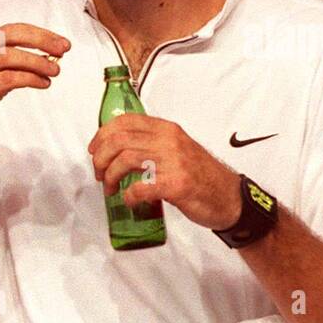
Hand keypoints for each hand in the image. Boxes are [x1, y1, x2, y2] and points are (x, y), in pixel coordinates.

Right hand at [0, 23, 70, 154]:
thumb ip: (10, 65)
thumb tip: (45, 60)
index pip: (14, 29)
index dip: (41, 33)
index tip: (62, 42)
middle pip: (14, 35)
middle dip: (43, 40)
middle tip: (65, 49)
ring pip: (11, 55)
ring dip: (38, 62)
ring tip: (55, 71)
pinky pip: (9, 79)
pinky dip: (30, 79)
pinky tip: (43, 84)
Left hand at [87, 114, 240, 229]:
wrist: (229, 197)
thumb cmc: (200, 175)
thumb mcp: (176, 149)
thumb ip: (151, 144)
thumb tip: (115, 149)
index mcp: (167, 129)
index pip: (125, 121)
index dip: (102, 135)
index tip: (94, 150)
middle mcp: (170, 141)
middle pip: (119, 140)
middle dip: (100, 158)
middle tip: (99, 174)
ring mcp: (174, 162)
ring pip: (125, 160)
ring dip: (110, 176)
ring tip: (110, 188)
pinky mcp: (177, 185)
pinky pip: (140, 187)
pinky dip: (128, 196)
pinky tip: (129, 201)